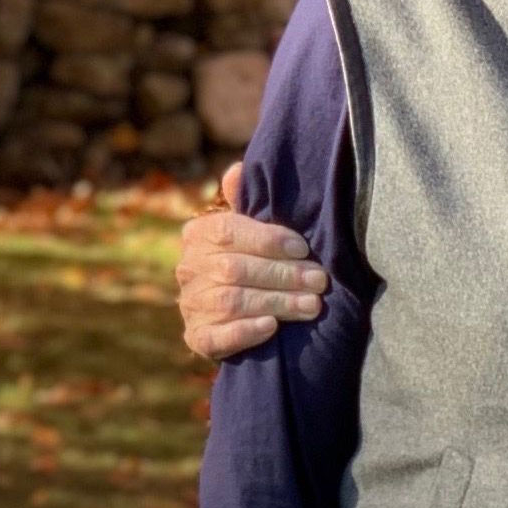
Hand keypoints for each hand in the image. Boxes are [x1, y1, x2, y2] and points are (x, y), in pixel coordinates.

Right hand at [176, 163, 328, 359]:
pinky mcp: (196, 337)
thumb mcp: (253, 225)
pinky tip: (272, 327)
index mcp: (199, 234)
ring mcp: (190, 304)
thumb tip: (238, 170)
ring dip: (276, 303)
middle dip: (283, 275)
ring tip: (312, 304)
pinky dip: (244, 331)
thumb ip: (248, 201)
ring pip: (232, 302)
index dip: (267, 239)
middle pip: (235, 269)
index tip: (303, 248)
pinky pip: (215, 336)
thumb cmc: (254, 254)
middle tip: (320, 280)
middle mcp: (188, 269)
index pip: (228, 231)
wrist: (239, 307)